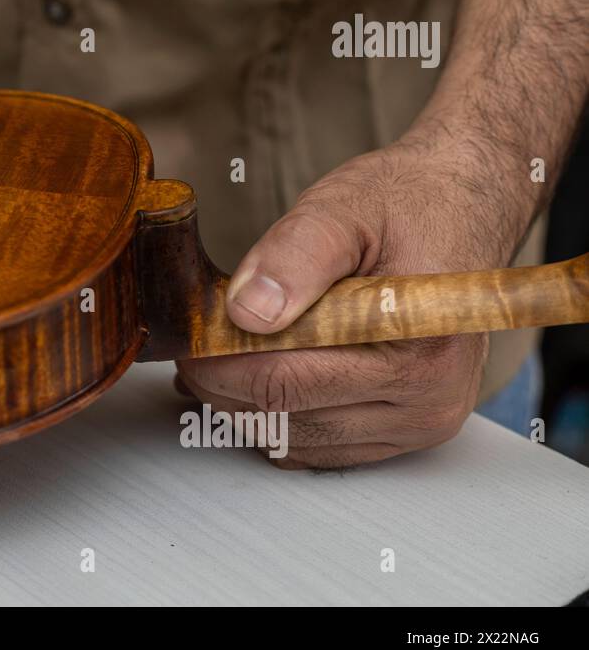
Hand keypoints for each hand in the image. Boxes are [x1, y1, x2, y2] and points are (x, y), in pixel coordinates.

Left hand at [175, 132, 524, 468]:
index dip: (219, 364)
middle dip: (223, 383)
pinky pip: (318, 447)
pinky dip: (275, 418)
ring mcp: (419, 421)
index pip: (287, 383)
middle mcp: (428, 399)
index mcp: (420, 349)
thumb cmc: (408, 202)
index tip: (188, 337)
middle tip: (195, 341)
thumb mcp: (343, 207)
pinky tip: (254, 376)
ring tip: (223, 351)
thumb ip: (294, 255)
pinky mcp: (405, 429)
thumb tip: (248, 311)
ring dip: (244, 404)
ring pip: (293, 441)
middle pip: (283, 418)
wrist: (460, 207)